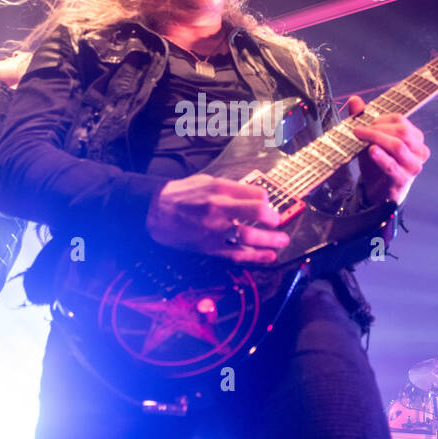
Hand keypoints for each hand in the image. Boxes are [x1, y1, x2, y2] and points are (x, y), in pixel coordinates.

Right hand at [146, 175, 287, 263]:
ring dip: (270, 241)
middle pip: (257, 213)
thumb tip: (255, 194)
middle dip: (273, 219)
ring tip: (282, 242)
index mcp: (220, 189)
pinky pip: (236, 254)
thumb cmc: (181, 194)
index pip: (255, 194)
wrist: (155, 211)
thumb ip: (231, 188)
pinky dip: (255, 257)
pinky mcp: (210, 247)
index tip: (268, 205)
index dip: (266, 200)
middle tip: (279, 222)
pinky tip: (269, 257)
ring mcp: (215, 230)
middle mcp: (219, 209)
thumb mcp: (206, 181)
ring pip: (249, 237)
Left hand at [346, 95, 429, 204]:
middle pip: (402, 132)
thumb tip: (354, 100)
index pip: (401, 120)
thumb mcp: (370, 139)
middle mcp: (419, 151)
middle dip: (377, 128)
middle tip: (358, 129)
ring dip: (377, 139)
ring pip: (398, 146)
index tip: (364, 122)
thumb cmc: (378, 163)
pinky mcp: (403, 180)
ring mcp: (413, 166)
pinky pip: (393, 166)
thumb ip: (363, 119)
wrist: (378, 191)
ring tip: (361, 136)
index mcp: (415, 138)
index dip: (381, 119)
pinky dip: (381, 157)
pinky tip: (371, 151)